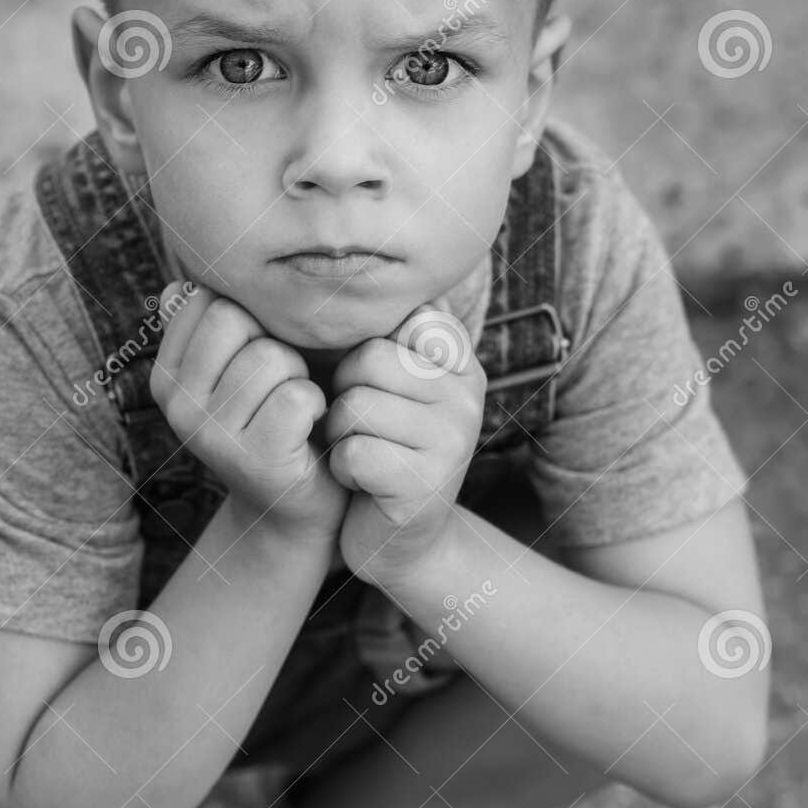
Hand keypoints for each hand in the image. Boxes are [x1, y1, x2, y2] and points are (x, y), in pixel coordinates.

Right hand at [150, 281, 346, 542]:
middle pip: (232, 318)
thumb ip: (207, 330)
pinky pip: (296, 395)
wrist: (290, 510)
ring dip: (298, 375)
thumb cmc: (271, 424)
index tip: (255, 354)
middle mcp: (178, 407)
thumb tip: (176, 288)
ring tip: (295, 406)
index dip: (247, 316)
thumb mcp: (233, 374)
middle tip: (280, 381)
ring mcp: (212, 436)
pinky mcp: (255, 459)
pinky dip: (316, 405)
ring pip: (270, 356)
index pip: (205, 299)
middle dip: (272, 340)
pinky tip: (310, 426)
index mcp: (166, 377)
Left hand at [325, 300, 485, 582]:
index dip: (362, 352)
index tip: (371, 387)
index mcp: (461, 361)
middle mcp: (467, 395)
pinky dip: (343, 470)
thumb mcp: (390, 385)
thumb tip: (343, 264)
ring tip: (361, 453)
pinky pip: (354, 452)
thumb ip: (385, 332)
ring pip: (355, 405)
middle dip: (343, 396)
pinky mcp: (426, 485)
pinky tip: (363, 484)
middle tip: (360, 429)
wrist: (400, 543)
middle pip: (367, 359)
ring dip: (339, 435)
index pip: (401, 316)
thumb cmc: (382, 450)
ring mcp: (453, 440)